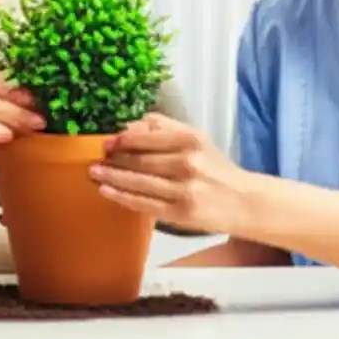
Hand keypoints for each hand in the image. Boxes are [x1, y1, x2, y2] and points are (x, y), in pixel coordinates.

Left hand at [90, 113, 251, 234]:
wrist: (244, 202)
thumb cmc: (216, 169)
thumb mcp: (198, 139)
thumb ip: (166, 127)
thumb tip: (131, 125)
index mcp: (192, 140)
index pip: (148, 137)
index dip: (124, 140)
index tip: (108, 142)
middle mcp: (188, 163)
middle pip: (140, 159)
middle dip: (114, 159)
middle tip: (96, 158)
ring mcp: (183, 189)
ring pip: (139, 181)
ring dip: (112, 176)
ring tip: (94, 172)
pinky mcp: (180, 213)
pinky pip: (144, 203)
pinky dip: (122, 196)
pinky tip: (106, 190)